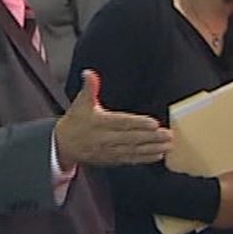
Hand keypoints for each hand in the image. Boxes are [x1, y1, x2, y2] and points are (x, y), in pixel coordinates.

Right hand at [55, 72, 173, 168]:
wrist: (64, 145)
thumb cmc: (76, 121)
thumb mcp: (80, 102)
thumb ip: (89, 88)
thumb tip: (89, 73)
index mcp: (99, 123)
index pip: (122, 123)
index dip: (138, 123)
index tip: (153, 123)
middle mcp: (105, 138)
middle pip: (131, 138)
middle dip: (151, 137)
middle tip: (167, 135)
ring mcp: (109, 151)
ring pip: (133, 150)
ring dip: (152, 148)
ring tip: (168, 146)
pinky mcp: (112, 159)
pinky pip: (130, 159)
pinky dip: (145, 158)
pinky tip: (158, 155)